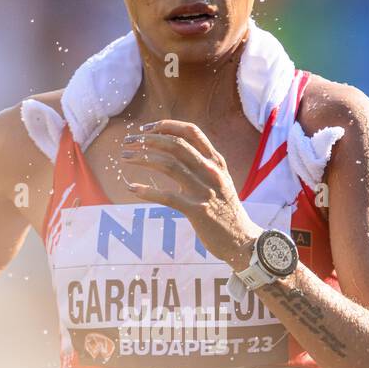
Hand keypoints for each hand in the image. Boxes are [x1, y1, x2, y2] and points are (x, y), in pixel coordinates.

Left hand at [117, 120, 261, 269]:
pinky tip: (131, 188)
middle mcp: (210, 172)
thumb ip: (201, 167)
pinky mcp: (197, 210)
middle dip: (148, 139)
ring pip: (168, 164)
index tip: (147, 128)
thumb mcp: (219, 182)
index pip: (191, 132)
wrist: (243, 241)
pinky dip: (146, 190)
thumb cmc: (227, 212)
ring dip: (142, 158)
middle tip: (128, 141)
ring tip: (125, 158)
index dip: (167, 125)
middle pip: (175, 145)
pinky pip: (166, 196)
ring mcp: (204, 190)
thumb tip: (175, 156)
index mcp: (216, 162)